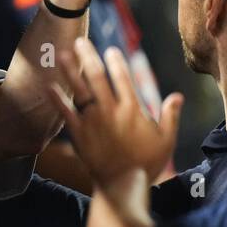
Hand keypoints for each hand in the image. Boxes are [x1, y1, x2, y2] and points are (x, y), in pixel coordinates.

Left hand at [49, 37, 182, 185]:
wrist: (123, 186)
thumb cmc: (147, 164)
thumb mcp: (166, 140)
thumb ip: (170, 115)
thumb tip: (178, 96)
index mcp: (132, 110)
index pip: (123, 78)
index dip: (116, 61)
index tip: (110, 49)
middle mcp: (110, 111)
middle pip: (97, 77)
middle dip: (88, 57)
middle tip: (80, 41)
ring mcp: (93, 122)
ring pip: (80, 90)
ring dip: (70, 71)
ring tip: (61, 54)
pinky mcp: (79, 134)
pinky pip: (66, 113)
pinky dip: (57, 99)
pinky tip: (49, 86)